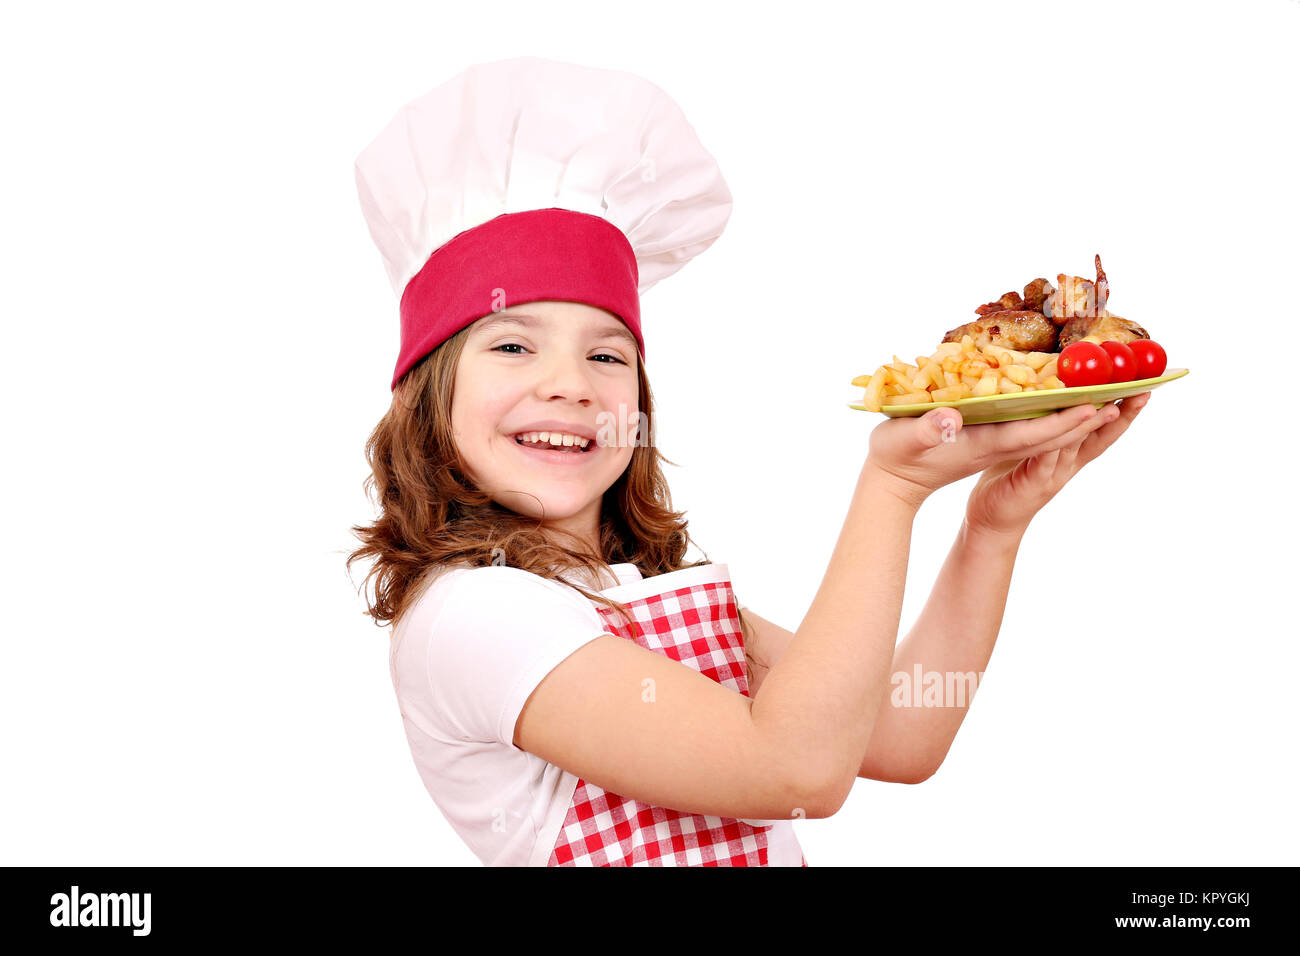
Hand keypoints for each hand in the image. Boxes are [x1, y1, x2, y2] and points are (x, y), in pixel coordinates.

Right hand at [866, 400, 1118, 508]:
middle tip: (1136, 395)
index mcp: (987, 446)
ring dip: (1089, 414)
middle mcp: (1002, 447)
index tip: (1099, 406)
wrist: (892, 483)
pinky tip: (1079, 398)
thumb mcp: (906, 441)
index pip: (1036, 435)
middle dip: (1096, 417)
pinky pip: (1042, 426)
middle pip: (1059, 434)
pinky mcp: (997, 440)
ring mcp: (1002, 445)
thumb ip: (927, 431)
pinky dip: (1066, 413)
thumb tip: (949, 420)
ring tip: (1122, 393)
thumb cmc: (895, 459)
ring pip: (1056, 431)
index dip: (1066, 421)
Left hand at [964, 392, 1150, 536]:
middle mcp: (1067, 465)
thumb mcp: (1029, 447)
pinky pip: (1046, 461)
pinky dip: (1057, 446)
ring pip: (1077, 446)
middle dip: (1123, 415)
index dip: (1123, 410)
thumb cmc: (1007, 479)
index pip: (1102, 430)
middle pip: (1100, 437)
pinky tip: (1065, 432)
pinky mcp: (1033, 482)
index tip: (1141, 388)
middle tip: (1142, 393)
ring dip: (1094, 426)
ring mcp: (1052, 474)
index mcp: (1069, 455)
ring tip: (1113, 407)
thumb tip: (1046, 391)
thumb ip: (1040, 425)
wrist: (992, 520)